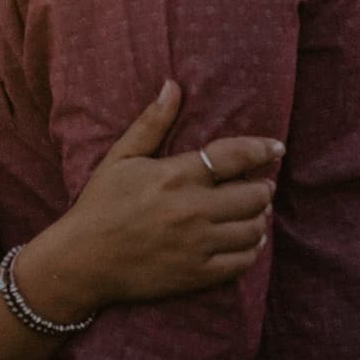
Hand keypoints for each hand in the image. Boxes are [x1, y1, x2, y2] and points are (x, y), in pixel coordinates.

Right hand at [15, 81, 283, 318]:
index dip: (262, 149)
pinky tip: (247, 241)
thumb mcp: (120, 158)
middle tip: (262, 186)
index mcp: (176, 176)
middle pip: (254, 194)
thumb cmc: (99, 206)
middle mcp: (192, 210)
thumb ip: (151, 123)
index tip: (277, 148)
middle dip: (264, 187)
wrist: (82, 262)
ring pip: (253, 228)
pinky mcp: (197, 274)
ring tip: (254, 213)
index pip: (235, 156)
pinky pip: (243, 261)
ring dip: (260, 218)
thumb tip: (173, 85)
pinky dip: (252, 249)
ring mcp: (197, 244)